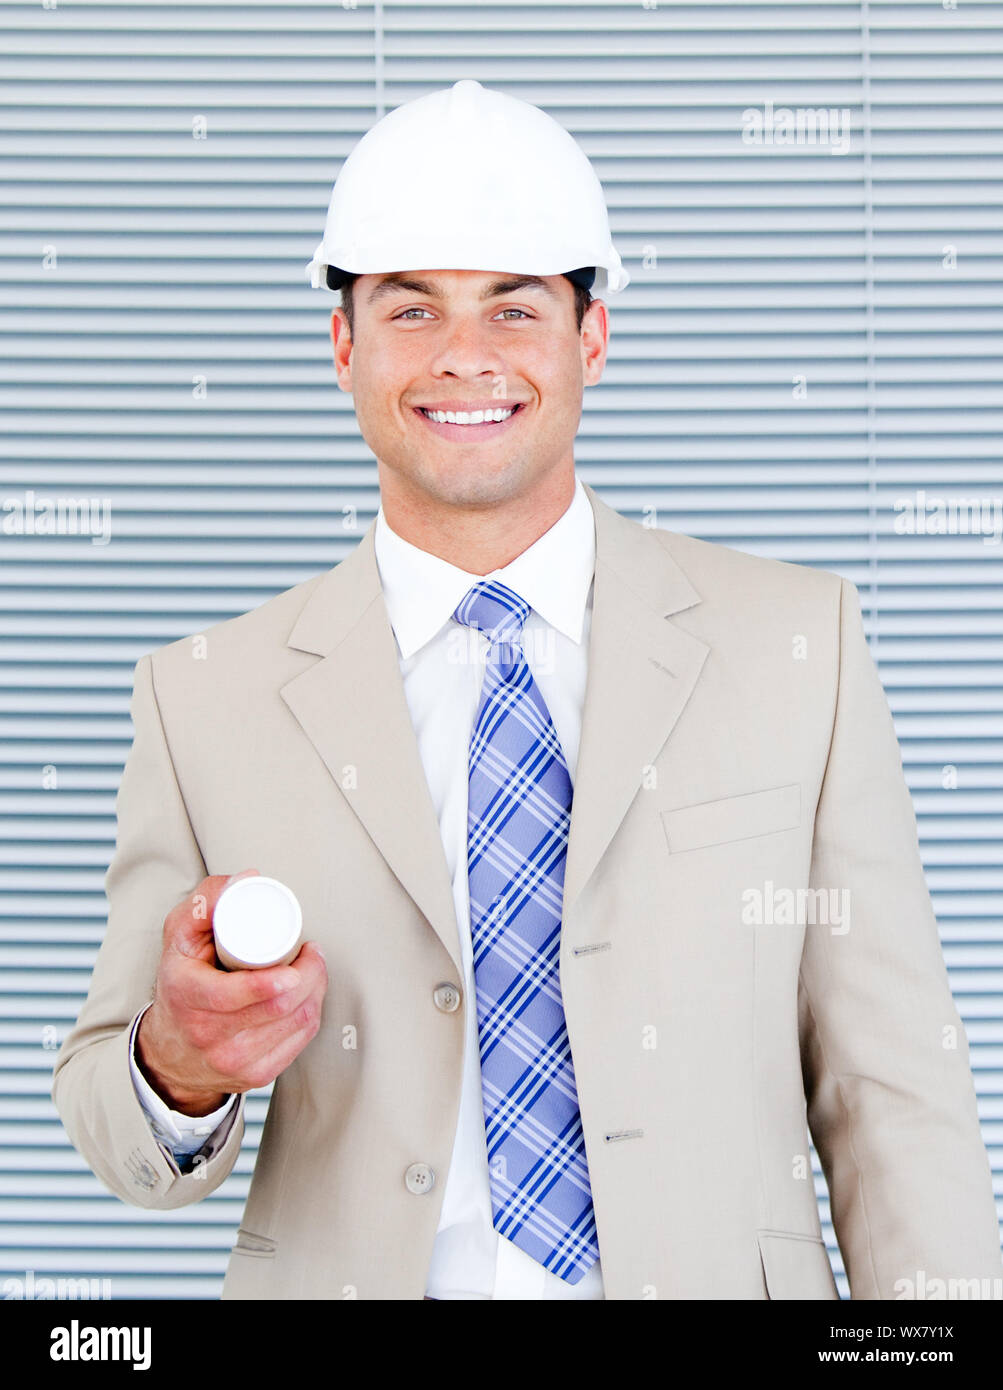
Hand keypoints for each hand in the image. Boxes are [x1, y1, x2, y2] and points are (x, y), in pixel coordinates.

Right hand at [135, 870, 326, 1115]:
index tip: (300, 956)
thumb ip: (207, 901)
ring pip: (297, 1022)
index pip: (233, 995)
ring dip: (316, 990)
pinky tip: (308, 996)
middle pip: (279, 1006)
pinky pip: (301, 1042)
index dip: (273, 979)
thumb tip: (249, 879)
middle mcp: (209, 1036)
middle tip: (312, 952)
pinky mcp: (256, 1075)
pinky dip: (311, 1013)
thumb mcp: (179, 935)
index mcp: (188, 996)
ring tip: (312, 968)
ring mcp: (234, 1061)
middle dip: (310, 974)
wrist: (169, 1051)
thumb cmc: (181, 981)